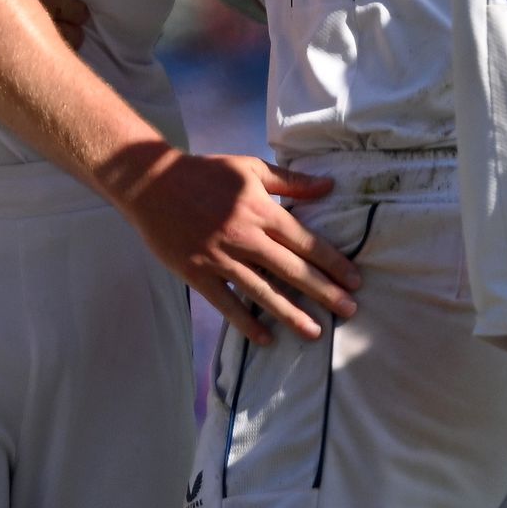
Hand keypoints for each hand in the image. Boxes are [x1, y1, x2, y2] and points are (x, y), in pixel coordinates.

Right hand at [101, 146, 357, 344]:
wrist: (151, 183)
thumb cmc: (205, 173)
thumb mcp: (251, 169)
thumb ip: (291, 181)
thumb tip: (329, 186)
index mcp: (261, 210)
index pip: (305, 241)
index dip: (332, 262)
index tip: (355, 279)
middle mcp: (245, 236)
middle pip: (291, 269)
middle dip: (323, 292)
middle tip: (350, 310)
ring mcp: (220, 257)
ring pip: (262, 291)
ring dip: (290, 314)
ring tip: (315, 333)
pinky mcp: (197, 273)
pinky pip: (226, 303)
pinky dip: (245, 323)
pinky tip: (265, 339)